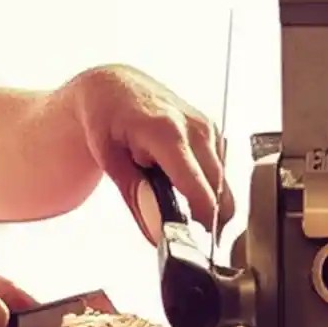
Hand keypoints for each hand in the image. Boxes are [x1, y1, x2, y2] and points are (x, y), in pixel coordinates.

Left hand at [62, 64, 234, 239]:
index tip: (194, 239)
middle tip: (177, 225)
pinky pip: (218, 168)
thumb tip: (156, 231)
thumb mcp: (108, 160)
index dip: (201, 220)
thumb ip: (135, 197)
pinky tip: (176, 174)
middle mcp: (195, 127)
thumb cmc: (106, 117)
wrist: (112, 86)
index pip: (201, 189)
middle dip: (204, 215)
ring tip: (167, 187)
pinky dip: (203, 180)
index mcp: (167, 133)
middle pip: (219, 190)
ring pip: (221, 182)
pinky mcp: (213, 130)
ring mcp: (207, 127)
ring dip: (203, 196)